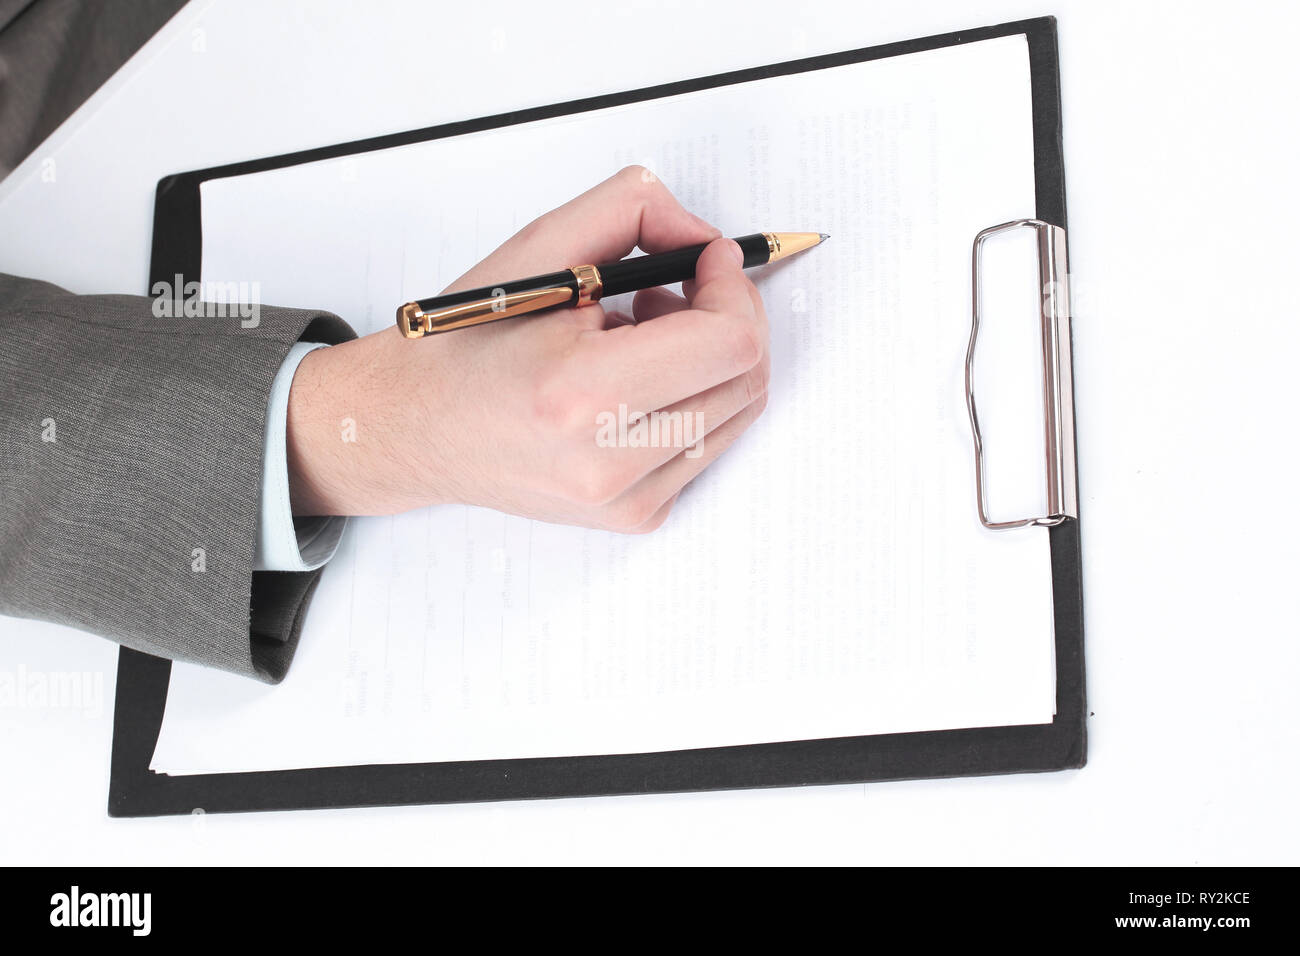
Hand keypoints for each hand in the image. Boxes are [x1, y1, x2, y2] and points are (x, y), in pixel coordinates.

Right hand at [286, 166, 769, 532]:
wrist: (415, 428)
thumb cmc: (467, 343)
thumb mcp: (538, 246)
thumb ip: (633, 210)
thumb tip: (707, 240)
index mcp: (580, 395)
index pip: (728, 343)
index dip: (735, 288)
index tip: (709, 259)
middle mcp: (607, 463)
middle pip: (746, 380)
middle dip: (729, 317)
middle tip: (675, 289)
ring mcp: (625, 501)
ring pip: (737, 413)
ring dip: (710, 359)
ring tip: (642, 332)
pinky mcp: (634, 516)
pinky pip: (708, 446)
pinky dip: (691, 399)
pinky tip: (637, 379)